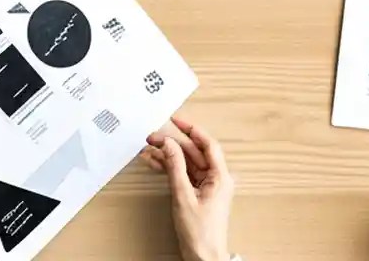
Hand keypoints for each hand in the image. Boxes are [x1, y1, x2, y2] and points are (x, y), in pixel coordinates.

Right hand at [142, 117, 234, 260]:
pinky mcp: (198, 194)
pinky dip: (170, 168)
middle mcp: (216, 179)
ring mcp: (207, 186)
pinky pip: (184, 174)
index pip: (207, 144)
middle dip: (172, 143)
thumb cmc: (200, 233)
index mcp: (220, 177)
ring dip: (168, 156)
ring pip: (186, 163)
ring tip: (149, 149)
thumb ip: (175, 167)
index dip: (191, 129)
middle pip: (194, 152)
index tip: (175, 120)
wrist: (204, 257)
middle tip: (152, 138)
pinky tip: (154, 163)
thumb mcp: (183, 196)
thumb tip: (168, 144)